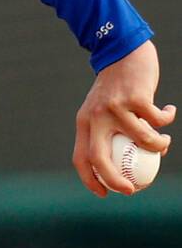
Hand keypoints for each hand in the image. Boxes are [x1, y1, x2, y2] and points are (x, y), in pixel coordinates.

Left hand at [73, 39, 173, 195]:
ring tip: (164, 141)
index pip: (80, 158)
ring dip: (158, 146)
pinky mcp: (135, 97)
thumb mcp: (103, 110)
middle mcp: (95, 117)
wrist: (121, 53)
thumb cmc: (115, 88)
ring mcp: (114, 107)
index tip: (105, 194)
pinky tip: (167, 112)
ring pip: (141, 140)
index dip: (89, 180)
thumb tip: (124, 167)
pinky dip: (166, 119)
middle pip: (100, 158)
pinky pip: (156, 119)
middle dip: (115, 180)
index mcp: (84, 122)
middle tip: (134, 189)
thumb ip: (109, 133)